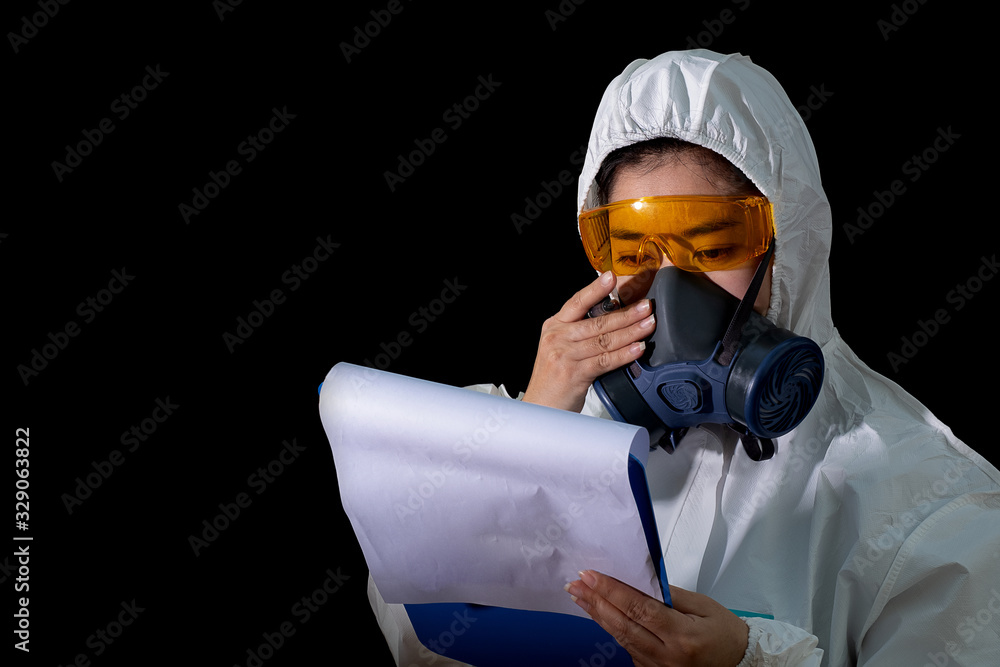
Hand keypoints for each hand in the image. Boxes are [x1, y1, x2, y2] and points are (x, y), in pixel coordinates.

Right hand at [521, 271, 654, 412]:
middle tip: (646, 306)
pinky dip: (624, 354)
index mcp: (554, 327)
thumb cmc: (554, 380)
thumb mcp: (560, 350)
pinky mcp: (574, 373)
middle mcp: (557, 337)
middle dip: (626, 313)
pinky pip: (605, 360)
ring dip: (630, 332)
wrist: (541, 408)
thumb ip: (579, 335)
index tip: (612, 276)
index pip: (577, 302)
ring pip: (604, 340)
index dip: (595, 289)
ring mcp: (564, 355)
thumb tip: (614, 322)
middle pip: (597, 321)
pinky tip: (637, 348)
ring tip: (648, 325)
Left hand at [565, 570, 748, 666]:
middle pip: (622, 626)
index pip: (639, 609)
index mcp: (683, 636)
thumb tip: (641, 580)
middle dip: (595, 601)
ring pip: (621, 638)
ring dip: (598, 615)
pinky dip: (613, 630)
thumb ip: (670, 594)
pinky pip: (628, 649)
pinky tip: (600, 615)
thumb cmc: (725, 633)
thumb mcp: (704, 606)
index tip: (591, 575)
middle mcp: (668, 657)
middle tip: (576, 583)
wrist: (740, 662)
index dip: (612, 591)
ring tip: (580, 595)